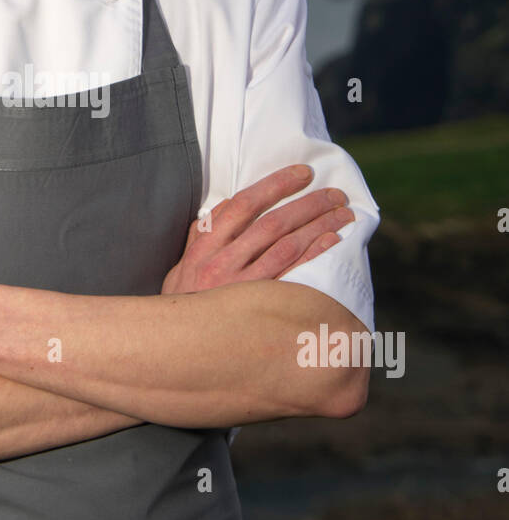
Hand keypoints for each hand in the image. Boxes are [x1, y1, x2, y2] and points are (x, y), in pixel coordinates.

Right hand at [160, 164, 353, 295]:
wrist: (177, 346)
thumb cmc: (185, 303)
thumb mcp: (183, 265)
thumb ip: (202, 235)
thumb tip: (226, 207)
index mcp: (204, 246)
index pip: (243, 204)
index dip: (276, 184)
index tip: (302, 173)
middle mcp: (222, 261)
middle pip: (272, 222)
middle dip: (307, 203)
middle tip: (335, 193)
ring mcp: (241, 285)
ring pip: (286, 244)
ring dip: (318, 225)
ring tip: (342, 214)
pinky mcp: (257, 306)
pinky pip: (291, 274)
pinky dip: (313, 253)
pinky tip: (332, 241)